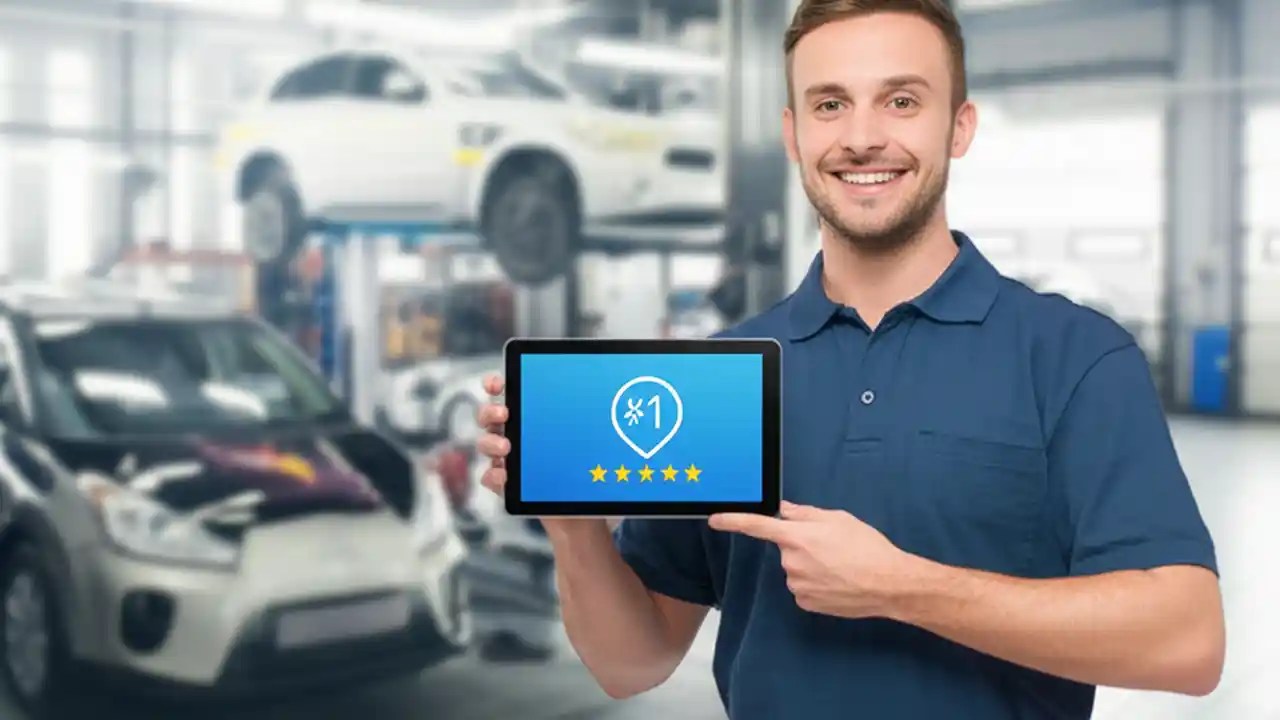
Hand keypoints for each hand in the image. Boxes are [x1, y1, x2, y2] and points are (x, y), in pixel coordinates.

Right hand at [475, 374, 602, 537]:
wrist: (580, 510)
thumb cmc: (582, 472)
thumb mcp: (586, 443)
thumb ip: (583, 424)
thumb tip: (595, 404)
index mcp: (529, 418)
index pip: (505, 395)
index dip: (494, 385)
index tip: (497, 384)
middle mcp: (514, 435)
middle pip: (488, 418)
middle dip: (489, 412)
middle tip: (504, 414)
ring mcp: (507, 461)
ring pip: (485, 445)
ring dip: (490, 443)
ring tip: (506, 448)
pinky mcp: (505, 485)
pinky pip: (491, 477)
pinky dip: (494, 475)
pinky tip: (504, 476)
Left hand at [709, 501, 914, 619]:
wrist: (888, 584)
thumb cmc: (867, 547)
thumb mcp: (838, 519)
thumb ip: (806, 514)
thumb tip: (785, 510)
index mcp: (797, 536)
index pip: (757, 526)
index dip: (732, 521)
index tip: (715, 519)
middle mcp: (791, 562)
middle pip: (786, 549)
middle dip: (803, 546)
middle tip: (832, 547)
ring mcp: (797, 585)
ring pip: (796, 569)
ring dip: (811, 566)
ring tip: (841, 566)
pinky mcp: (806, 603)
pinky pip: (804, 588)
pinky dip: (817, 583)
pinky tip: (838, 581)